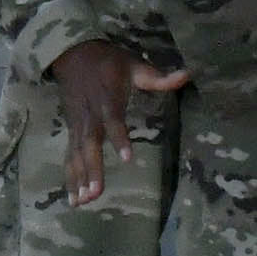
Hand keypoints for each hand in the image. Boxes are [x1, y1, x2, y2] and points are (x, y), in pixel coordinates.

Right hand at [49, 34, 189, 207]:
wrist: (72, 54)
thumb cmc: (109, 62)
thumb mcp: (134, 64)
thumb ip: (158, 77)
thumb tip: (187, 75)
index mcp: (107, 98)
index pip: (112, 119)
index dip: (118, 138)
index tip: (127, 159)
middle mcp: (89, 114)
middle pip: (89, 143)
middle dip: (91, 168)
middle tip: (96, 193)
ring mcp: (78, 124)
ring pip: (77, 153)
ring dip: (79, 178)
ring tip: (83, 201)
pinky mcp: (71, 131)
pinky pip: (69, 156)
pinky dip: (69, 177)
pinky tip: (73, 199)